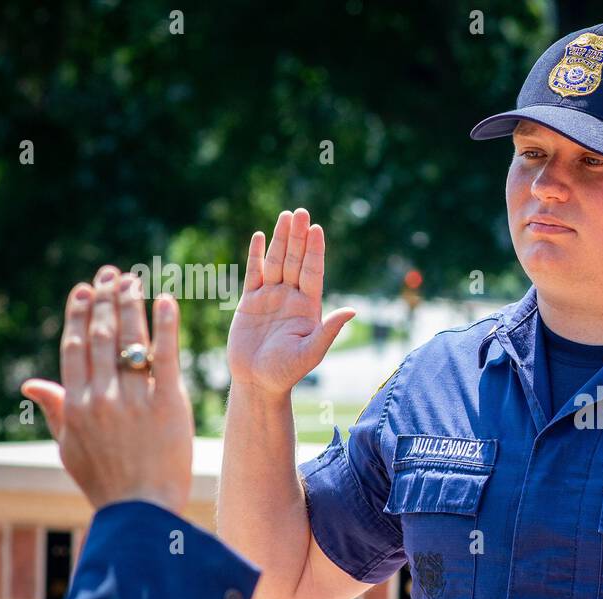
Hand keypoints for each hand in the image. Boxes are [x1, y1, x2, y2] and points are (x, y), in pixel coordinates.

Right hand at [21, 266, 193, 515]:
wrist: (142, 511)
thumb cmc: (107, 482)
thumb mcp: (71, 448)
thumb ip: (55, 410)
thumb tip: (30, 382)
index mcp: (76, 405)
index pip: (75, 347)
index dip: (78, 314)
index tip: (84, 290)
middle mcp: (102, 397)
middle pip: (101, 337)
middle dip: (104, 300)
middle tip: (110, 274)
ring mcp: (134, 400)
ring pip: (130, 341)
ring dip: (130, 305)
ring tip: (133, 280)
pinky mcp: (168, 405)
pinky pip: (165, 358)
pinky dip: (165, 327)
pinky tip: (166, 301)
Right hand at [227, 208, 355, 396]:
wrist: (258, 382)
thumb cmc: (287, 371)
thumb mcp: (312, 351)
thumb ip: (329, 330)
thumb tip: (352, 310)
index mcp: (309, 307)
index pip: (313, 272)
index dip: (315, 251)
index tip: (317, 229)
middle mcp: (292, 298)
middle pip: (296, 261)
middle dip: (298, 237)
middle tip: (301, 212)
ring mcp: (271, 297)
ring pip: (277, 262)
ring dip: (281, 239)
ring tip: (286, 216)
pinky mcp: (251, 301)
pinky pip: (255, 273)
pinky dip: (257, 254)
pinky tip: (261, 236)